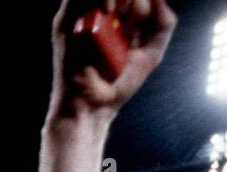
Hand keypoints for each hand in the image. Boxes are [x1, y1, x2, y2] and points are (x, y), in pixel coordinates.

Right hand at [51, 0, 176, 117]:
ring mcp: (79, 16)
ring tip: (120, 12)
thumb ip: (162, 23)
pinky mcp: (64, 22)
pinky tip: (109, 11)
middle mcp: (97, 12)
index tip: (143, 19)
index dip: (142, 2)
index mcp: (117, 16)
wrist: (94, 106)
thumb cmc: (118, 84)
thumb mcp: (150, 52)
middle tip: (136, 17)